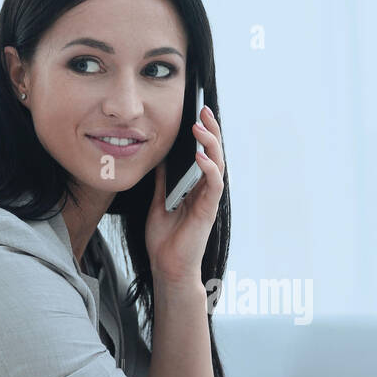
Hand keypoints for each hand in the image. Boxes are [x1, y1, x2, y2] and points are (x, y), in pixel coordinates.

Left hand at [145, 103, 224, 286]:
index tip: (196, 114)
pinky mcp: (208, 210)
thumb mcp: (158, 203)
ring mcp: (209, 200)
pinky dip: (209, 168)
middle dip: (211, 130)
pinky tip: (200, 156)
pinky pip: (214, 184)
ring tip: (200, 126)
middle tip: (203, 109)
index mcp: (195, 189)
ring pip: (218, 165)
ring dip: (211, 144)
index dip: (203, 134)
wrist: (167, 267)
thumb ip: (162, 183)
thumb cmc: (164, 241)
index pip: (204, 155)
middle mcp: (205, 192)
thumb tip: (160, 160)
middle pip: (215, 154)